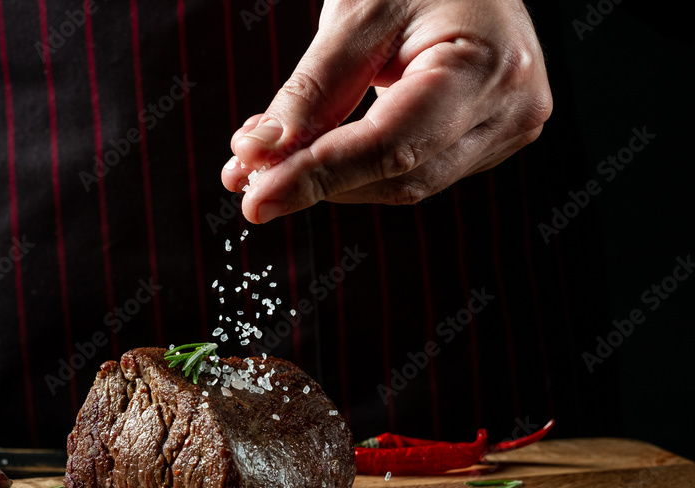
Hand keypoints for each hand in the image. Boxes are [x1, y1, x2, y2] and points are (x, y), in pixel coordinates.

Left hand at [220, 0, 552, 222]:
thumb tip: (259, 156)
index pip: (390, 146)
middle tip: (249, 178)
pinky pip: (417, 169)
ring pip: (405, 184)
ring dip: (333, 181)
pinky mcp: (490, 139)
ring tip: (273, 160)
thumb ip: (312, 90)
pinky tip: (319, 151)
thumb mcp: (358, 13)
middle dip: (318, 182)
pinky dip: (360, 168)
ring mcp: (506, 129)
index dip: (318, 177)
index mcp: (487, 66)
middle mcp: (510, 109)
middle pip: (399, 177)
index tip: (256, 198)